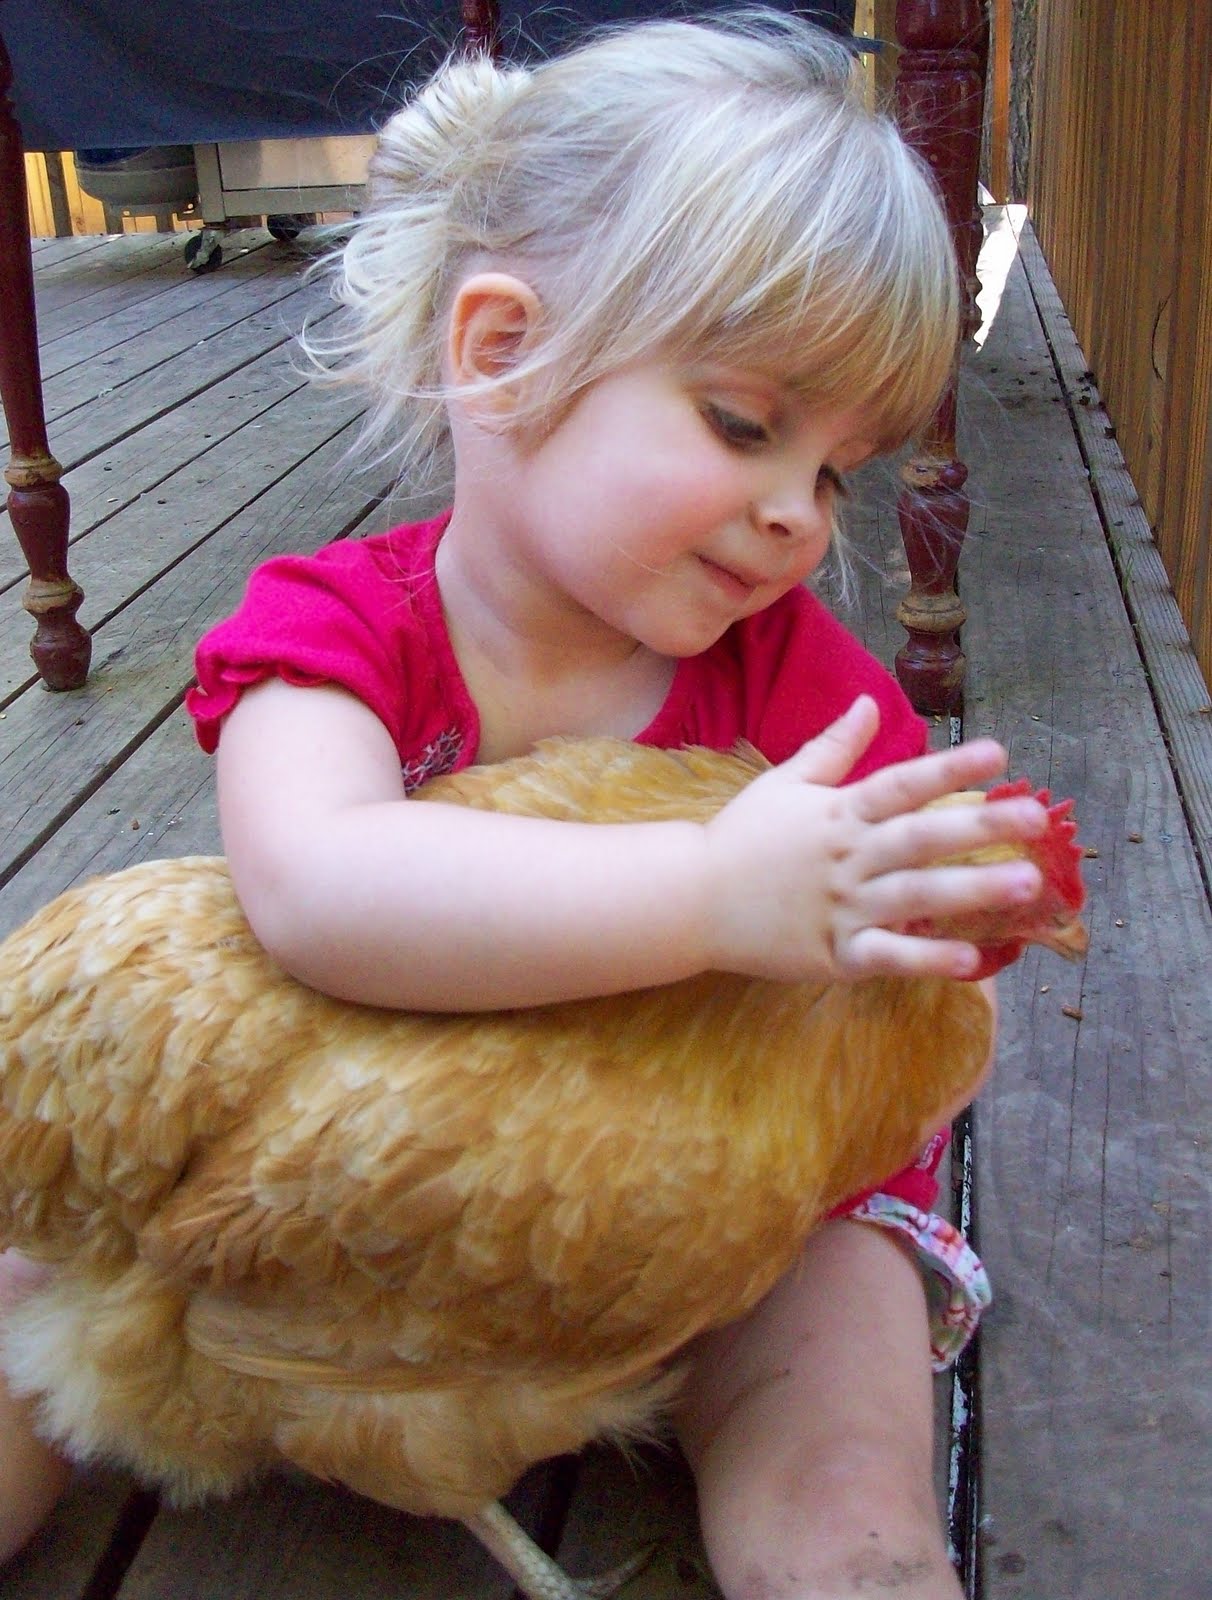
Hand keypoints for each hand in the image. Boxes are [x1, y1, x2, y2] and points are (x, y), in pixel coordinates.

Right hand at [700, 695, 1048, 981]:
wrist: (690, 900)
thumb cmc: (741, 838)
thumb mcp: (783, 783)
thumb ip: (833, 747)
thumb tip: (870, 702)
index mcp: (837, 813)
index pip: (900, 784)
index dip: (949, 769)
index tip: (999, 754)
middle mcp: (846, 857)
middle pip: (920, 838)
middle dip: (980, 826)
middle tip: (1038, 819)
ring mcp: (841, 907)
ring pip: (914, 896)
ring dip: (971, 890)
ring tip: (1026, 884)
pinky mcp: (834, 953)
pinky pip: (887, 956)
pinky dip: (926, 959)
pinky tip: (970, 960)